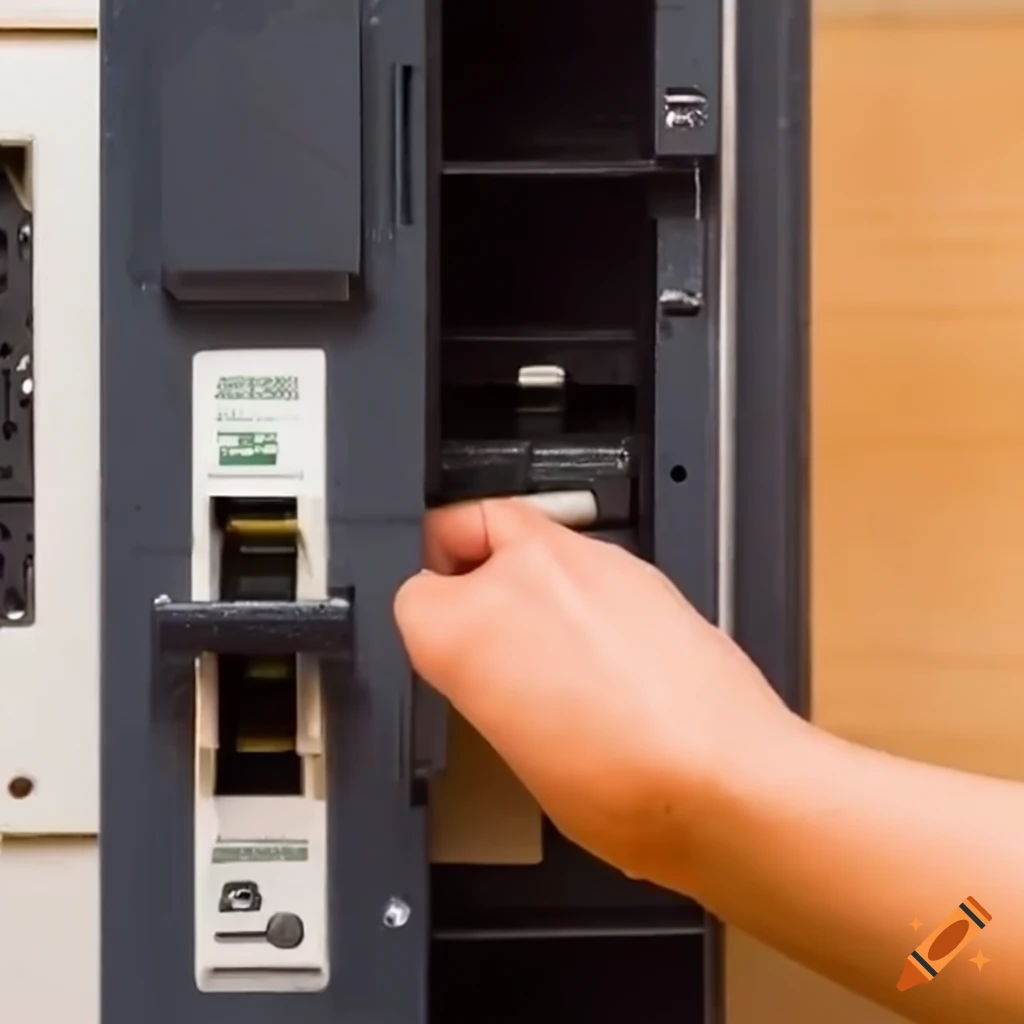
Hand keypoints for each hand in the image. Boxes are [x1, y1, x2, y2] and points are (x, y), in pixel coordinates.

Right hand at [394, 498, 800, 889]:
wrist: (723, 778)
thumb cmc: (624, 786)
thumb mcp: (507, 750)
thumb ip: (479, 680)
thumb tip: (483, 664)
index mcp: (464, 626)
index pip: (409, 595)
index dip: (427, 626)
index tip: (447, 647)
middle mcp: (518, 576)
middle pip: (459, 530)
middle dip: (464, 570)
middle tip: (483, 620)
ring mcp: (582, 560)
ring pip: (523, 530)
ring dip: (520, 567)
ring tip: (545, 632)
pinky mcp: (636, 565)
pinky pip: (582, 555)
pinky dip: (577, 581)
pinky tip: (596, 637)